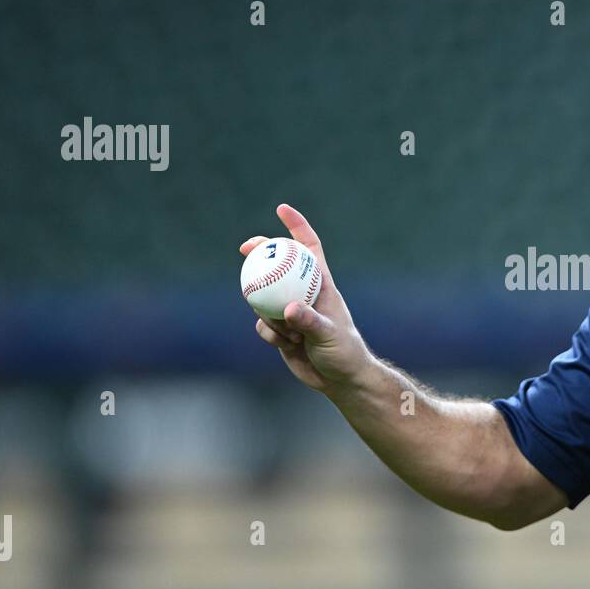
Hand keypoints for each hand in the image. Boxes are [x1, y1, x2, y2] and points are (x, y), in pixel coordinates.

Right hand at [239, 203, 368, 392]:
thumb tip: (289, 310)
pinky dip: (270, 333)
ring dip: (269, 312)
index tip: (281, 209)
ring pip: (266, 298)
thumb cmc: (344, 352)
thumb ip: (309, 322)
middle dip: (261, 253)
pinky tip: (286, 344)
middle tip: (245, 248)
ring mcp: (291, 311)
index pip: (309, 247)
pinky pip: (264, 325)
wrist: (339, 379)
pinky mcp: (281, 330)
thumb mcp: (329, 335)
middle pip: (279, 265)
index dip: (296, 226)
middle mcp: (305, 293)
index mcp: (322, 284)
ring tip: (290, 332)